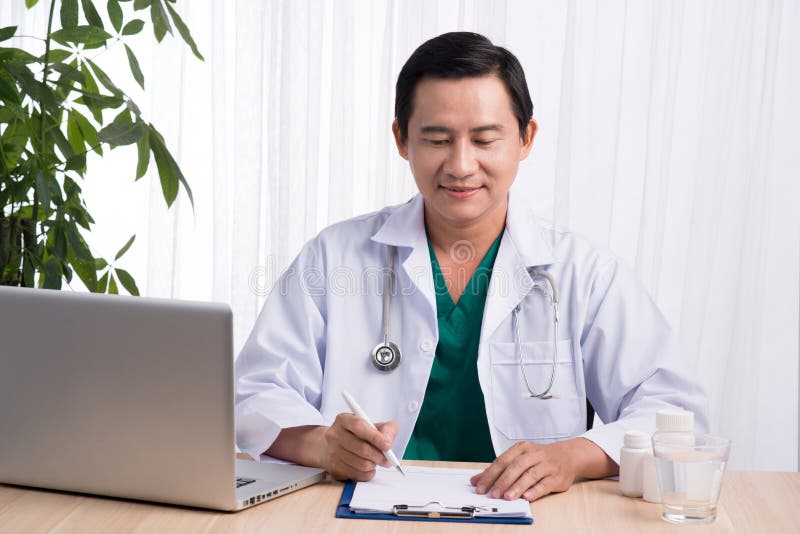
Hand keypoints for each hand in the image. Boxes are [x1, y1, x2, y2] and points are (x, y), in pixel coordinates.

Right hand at [320, 413, 398, 481]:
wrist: (332, 446)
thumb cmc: (356, 435)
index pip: (359, 426)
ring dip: (374, 464)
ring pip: (362, 464)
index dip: (375, 437)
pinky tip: (367, 467)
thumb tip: (388, 441)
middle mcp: (335, 435)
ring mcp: (333, 453)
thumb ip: (386, 429)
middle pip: (362, 448)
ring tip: (375, 460)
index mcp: (344, 420)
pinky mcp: (335, 469)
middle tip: (388, 459)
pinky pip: (359, 475)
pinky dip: (368, 473)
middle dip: (380, 456)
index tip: (387, 445)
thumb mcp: (372, 425)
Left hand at [471, 438, 607, 501]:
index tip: (480, 486)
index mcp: (522, 448)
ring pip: (530, 475)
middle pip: (515, 467)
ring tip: (507, 497)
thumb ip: (499, 469)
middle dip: (502, 481)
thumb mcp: (519, 458)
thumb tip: (476, 480)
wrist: (568, 455)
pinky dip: (536, 490)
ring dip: (518, 486)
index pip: (502, 460)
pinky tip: (527, 497)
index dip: (490, 474)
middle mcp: (534, 454)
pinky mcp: (557, 476)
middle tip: (493, 494)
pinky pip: (545, 484)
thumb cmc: (539, 458)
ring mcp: (547, 465)